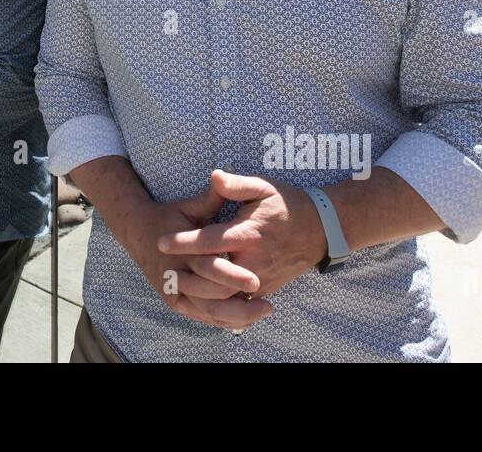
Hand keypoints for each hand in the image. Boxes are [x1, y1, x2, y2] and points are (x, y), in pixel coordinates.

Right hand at [121, 184, 272, 331]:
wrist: (138, 233)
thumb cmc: (168, 217)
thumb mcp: (188, 206)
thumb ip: (210, 198)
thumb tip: (224, 178)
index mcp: (181, 250)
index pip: (208, 268)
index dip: (233, 276)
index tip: (256, 281)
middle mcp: (175, 274)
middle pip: (210, 296)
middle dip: (239, 303)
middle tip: (268, 303)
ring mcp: (174, 291)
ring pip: (208, 312)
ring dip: (237, 316)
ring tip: (264, 311)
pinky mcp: (176, 302)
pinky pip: (202, 317)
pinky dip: (224, 320)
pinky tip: (247, 319)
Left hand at [158, 170, 327, 315]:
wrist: (320, 230)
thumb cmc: (287, 204)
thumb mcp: (263, 187)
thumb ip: (236, 185)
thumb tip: (214, 176)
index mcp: (249, 234)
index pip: (209, 240)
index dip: (183, 242)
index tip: (161, 241)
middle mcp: (253, 261)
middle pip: (212, 275)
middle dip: (186, 275)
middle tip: (163, 270)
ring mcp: (260, 279)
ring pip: (223, 296)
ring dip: (198, 293)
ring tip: (176, 285)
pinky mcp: (263, 290)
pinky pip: (237, 304)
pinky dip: (217, 305)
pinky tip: (197, 300)